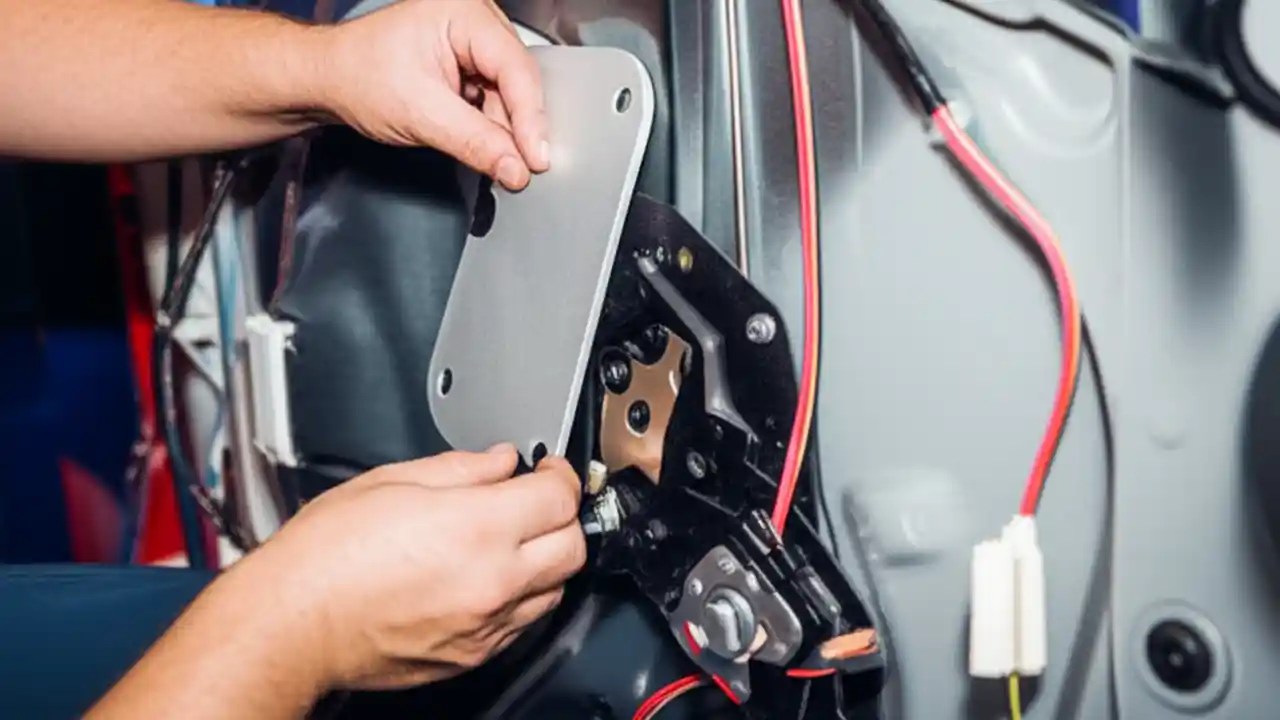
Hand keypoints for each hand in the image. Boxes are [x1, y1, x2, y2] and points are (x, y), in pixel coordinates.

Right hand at [252, 445, 584, 689]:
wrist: (293, 623)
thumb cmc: (326, 556)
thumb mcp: (392, 481)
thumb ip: (461, 468)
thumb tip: (500, 462)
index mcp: (477, 527)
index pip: (560, 496)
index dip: (560, 473)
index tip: (548, 469)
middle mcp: (492, 580)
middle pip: (573, 545)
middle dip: (563, 516)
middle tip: (538, 501)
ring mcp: (486, 624)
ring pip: (556, 589)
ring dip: (546, 560)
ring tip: (512, 540)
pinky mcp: (474, 656)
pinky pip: (523, 623)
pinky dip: (520, 598)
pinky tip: (489, 578)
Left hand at [317, 0, 548, 189]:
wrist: (328, 79)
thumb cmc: (357, 76)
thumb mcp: (420, 114)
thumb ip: (475, 142)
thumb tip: (516, 169)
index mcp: (463, 12)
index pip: (515, 68)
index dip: (530, 117)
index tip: (536, 159)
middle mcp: (475, 18)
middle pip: (518, 80)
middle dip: (519, 127)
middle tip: (523, 169)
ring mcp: (474, 39)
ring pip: (510, 93)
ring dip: (506, 131)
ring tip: (501, 163)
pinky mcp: (470, 62)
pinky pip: (496, 97)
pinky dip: (493, 126)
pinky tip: (489, 147)